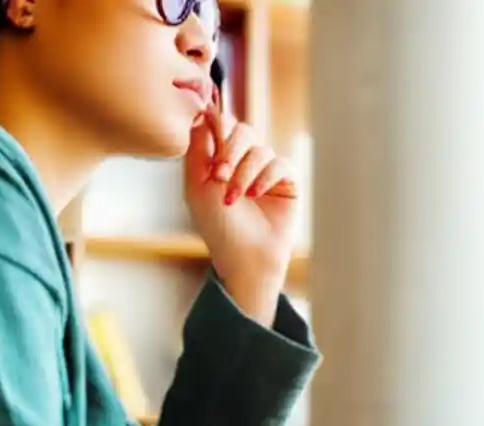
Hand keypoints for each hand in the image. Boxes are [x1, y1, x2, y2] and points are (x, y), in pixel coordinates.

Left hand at [184, 105, 299, 325]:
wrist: (245, 256)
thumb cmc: (218, 226)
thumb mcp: (196, 184)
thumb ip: (197, 147)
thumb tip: (202, 111)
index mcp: (220, 158)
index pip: (221, 125)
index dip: (217, 129)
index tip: (209, 146)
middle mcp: (244, 160)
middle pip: (243, 130)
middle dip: (230, 150)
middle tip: (220, 175)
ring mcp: (266, 169)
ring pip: (260, 150)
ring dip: (245, 173)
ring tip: (235, 197)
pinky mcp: (287, 181)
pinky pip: (280, 164)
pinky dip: (265, 177)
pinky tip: (256, 196)